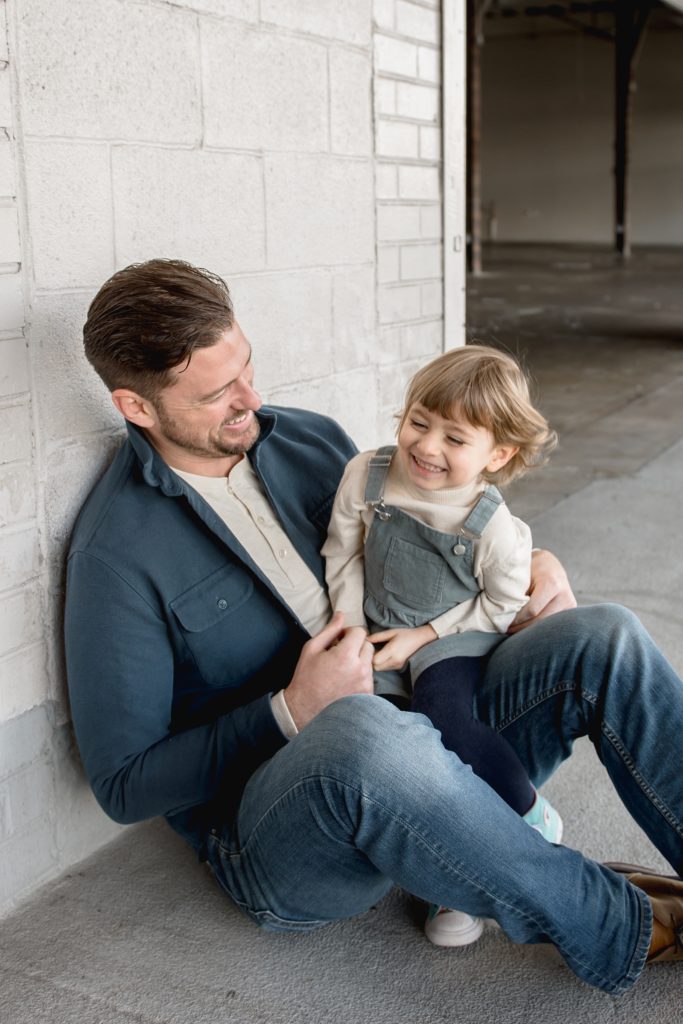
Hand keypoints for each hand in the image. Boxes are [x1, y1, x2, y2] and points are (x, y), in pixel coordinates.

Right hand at [283, 612, 373, 729]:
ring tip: (342, 670)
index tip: (339, 640)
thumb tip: (341, 614)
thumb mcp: (312, 649)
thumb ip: (329, 630)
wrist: (304, 709)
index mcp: (346, 655)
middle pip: (368, 646)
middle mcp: (360, 668)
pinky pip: (369, 677)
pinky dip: (361, 676)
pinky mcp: (367, 695)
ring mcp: (365, 683)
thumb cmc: (306, 678)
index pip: (360, 632)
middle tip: (340, 654)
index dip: (349, 633)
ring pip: (370, 661)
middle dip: (356, 646)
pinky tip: (345, 681)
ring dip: (359, 661)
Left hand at [368, 624, 436, 670]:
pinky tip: (384, 655)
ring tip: (379, 652)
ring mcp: (397, 665)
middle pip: (376, 667)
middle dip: (372, 661)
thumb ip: (378, 636)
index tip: (369, 648)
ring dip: (377, 662)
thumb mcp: (391, 632)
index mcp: (392, 650)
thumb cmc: (406, 633)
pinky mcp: (399, 667)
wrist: (421, 639)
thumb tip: (366, 639)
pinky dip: (382, 663)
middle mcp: (395, 660)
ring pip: (380, 669)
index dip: (369, 655)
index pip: (375, 660)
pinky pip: (386, 668)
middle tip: (372, 651)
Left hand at [508, 549, 576, 633]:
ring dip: (529, 629)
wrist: (549, 564)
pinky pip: (551, 622)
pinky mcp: (570, 610)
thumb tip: (505, 614)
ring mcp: (570, 605)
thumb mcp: (523, 576)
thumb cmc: (532, 568)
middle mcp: (565, 596)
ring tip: (514, 629)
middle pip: (540, 620)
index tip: (504, 623)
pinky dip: (537, 626)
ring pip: (546, 625)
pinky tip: (526, 626)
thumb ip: (517, 594)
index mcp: (552, 584)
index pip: (532, 610)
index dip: (517, 619)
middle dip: (521, 627)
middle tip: (506, 630)